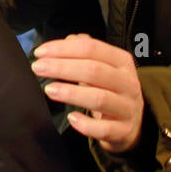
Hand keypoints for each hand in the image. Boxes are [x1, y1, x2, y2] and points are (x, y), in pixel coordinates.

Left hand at [32, 34, 144, 152]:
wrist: (132, 123)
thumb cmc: (111, 90)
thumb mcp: (103, 67)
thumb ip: (85, 51)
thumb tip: (68, 40)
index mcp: (122, 62)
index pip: (92, 48)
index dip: (64, 49)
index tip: (40, 53)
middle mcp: (128, 83)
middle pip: (94, 70)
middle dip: (62, 68)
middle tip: (38, 68)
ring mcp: (127, 107)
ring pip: (99, 98)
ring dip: (71, 93)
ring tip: (49, 90)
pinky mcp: (123, 130)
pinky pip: (103, 129)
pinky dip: (86, 124)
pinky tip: (72, 118)